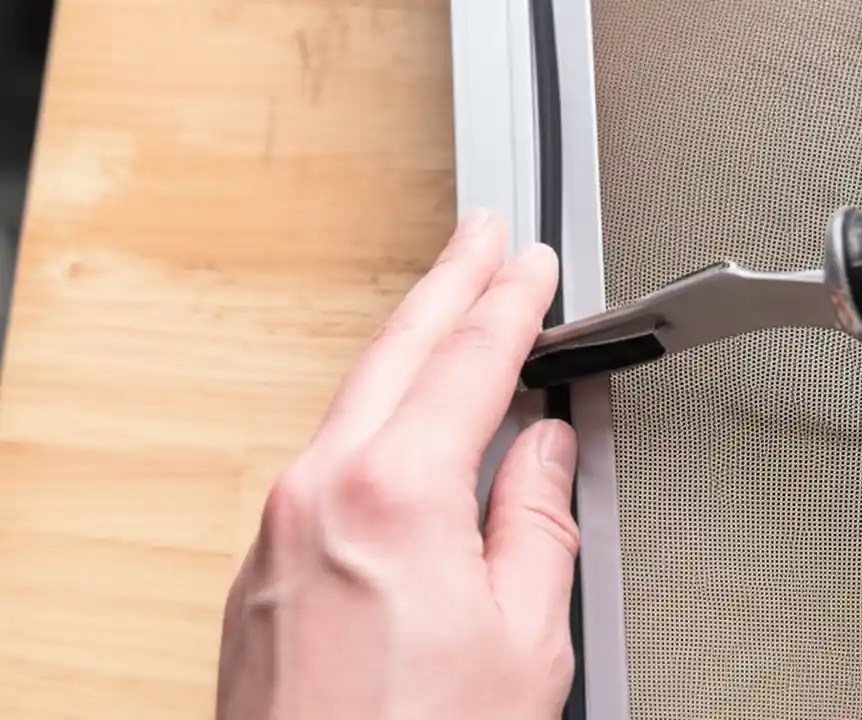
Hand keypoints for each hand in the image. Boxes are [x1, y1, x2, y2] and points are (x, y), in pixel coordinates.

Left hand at [216, 210, 578, 718]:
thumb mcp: (526, 638)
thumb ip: (540, 521)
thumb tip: (548, 452)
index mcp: (396, 494)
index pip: (466, 362)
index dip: (508, 302)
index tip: (531, 264)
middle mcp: (320, 492)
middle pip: (394, 353)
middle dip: (445, 282)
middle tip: (483, 235)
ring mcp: (279, 526)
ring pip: (354, 398)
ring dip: (408, 344)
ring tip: (450, 306)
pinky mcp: (263, 565)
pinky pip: (329, 453)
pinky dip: (376, 411)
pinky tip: (405, 417)